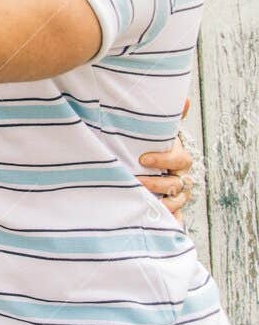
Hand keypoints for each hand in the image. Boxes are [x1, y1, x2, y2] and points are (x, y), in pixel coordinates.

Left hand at [138, 101, 195, 222]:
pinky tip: (162, 225)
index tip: (143, 158)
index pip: (179, 159)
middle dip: (158, 184)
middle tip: (137, 181)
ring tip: (143, 202)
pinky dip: (171, 222)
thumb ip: (165, 117)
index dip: (164, 159)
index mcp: (178, 157)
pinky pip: (174, 218)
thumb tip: (186, 99)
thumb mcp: (154, 131)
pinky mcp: (168, 207)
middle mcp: (180, 176)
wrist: (142, 161)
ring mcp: (175, 193)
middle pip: (177, 183)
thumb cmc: (149, 145)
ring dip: (162, 203)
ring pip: (176, 201)